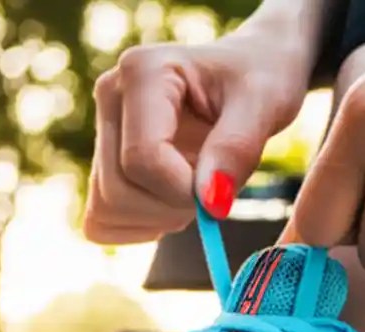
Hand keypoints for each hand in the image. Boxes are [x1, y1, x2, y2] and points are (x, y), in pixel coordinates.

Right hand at [84, 30, 313, 243]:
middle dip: (170, 207)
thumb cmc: (259, 79)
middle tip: (212, 191)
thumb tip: (210, 202)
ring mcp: (102, 130)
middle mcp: (110, 96)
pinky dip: (137, 227)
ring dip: (156, 218)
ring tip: (196, 190)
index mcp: (142, 71)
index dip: (182, 190)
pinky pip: (99, 221)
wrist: (248, 74)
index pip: (142, 157)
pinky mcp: (102, 161)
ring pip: (105, 207)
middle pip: (118, 189)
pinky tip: (170, 203)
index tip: (221, 188)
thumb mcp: (265, 103)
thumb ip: (237, 148)